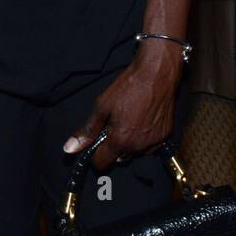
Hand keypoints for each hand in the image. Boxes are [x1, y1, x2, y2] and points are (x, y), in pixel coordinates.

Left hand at [62, 41, 182, 170]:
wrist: (157, 73)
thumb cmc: (129, 86)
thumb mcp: (102, 106)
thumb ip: (87, 130)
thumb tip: (70, 148)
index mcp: (121, 141)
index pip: (102, 163)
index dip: (95, 154)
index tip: (97, 142)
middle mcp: (138, 146)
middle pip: (119, 158)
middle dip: (114, 147)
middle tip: (114, 126)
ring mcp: (154, 142)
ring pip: (136, 152)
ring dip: (130, 143)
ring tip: (130, 121)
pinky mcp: (165, 134)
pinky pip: (150, 145)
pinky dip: (145, 137)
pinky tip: (143, 120)